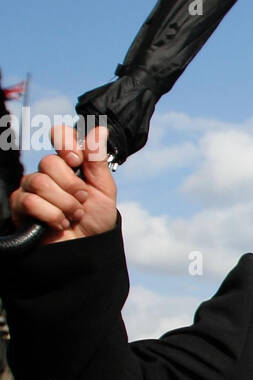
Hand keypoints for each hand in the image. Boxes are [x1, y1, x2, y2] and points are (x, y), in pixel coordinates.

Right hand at [10, 123, 117, 244]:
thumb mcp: (104, 190)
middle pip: (49, 162)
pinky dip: (52, 215)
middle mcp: (47, 172)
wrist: (87, 249)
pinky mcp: (21, 207)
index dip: (67, 144)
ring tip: (73, 215)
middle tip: (82, 200)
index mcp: (69, 163)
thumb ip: (98, 161)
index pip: (60, 135)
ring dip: (64, 203)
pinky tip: (60, 223)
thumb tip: (99, 130)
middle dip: (72, 186)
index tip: (77, 161)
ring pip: (40, 182)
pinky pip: (30, 201)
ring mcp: (31, 188)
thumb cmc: (96, 220)